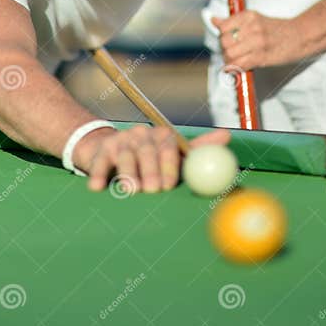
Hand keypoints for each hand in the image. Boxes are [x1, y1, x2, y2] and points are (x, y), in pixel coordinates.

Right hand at [74, 124, 230, 192]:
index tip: (169, 185)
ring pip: (125, 156)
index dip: (169, 165)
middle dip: (150, 171)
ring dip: (127, 174)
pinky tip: (97, 188)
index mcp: (163, 135)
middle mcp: (142, 134)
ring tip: (129, 191)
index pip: (168, 145)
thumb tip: (228, 136)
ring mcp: (122, 140)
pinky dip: (98, 175)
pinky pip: (100, 162)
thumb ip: (200, 150)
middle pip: (147, 150)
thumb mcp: (176, 156)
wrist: (115, 152)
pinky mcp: (103, 150)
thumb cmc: (153, 160)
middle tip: (151, 190)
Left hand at [212, 11, 308, 70]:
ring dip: (229, 60)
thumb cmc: (277, 28)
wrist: (300, 36)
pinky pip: (240, 64)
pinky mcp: (262, 56)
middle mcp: (252, 27)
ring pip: (230, 54)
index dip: (222, 36)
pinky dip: (234, 69)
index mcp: (249, 16)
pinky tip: (234, 69)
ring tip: (235, 61)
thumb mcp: (255, 19)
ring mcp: (257, 42)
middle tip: (231, 53)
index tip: (228, 41)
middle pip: (224, 41)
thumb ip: (234, 21)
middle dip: (225, 50)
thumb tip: (213, 20)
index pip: (223, 27)